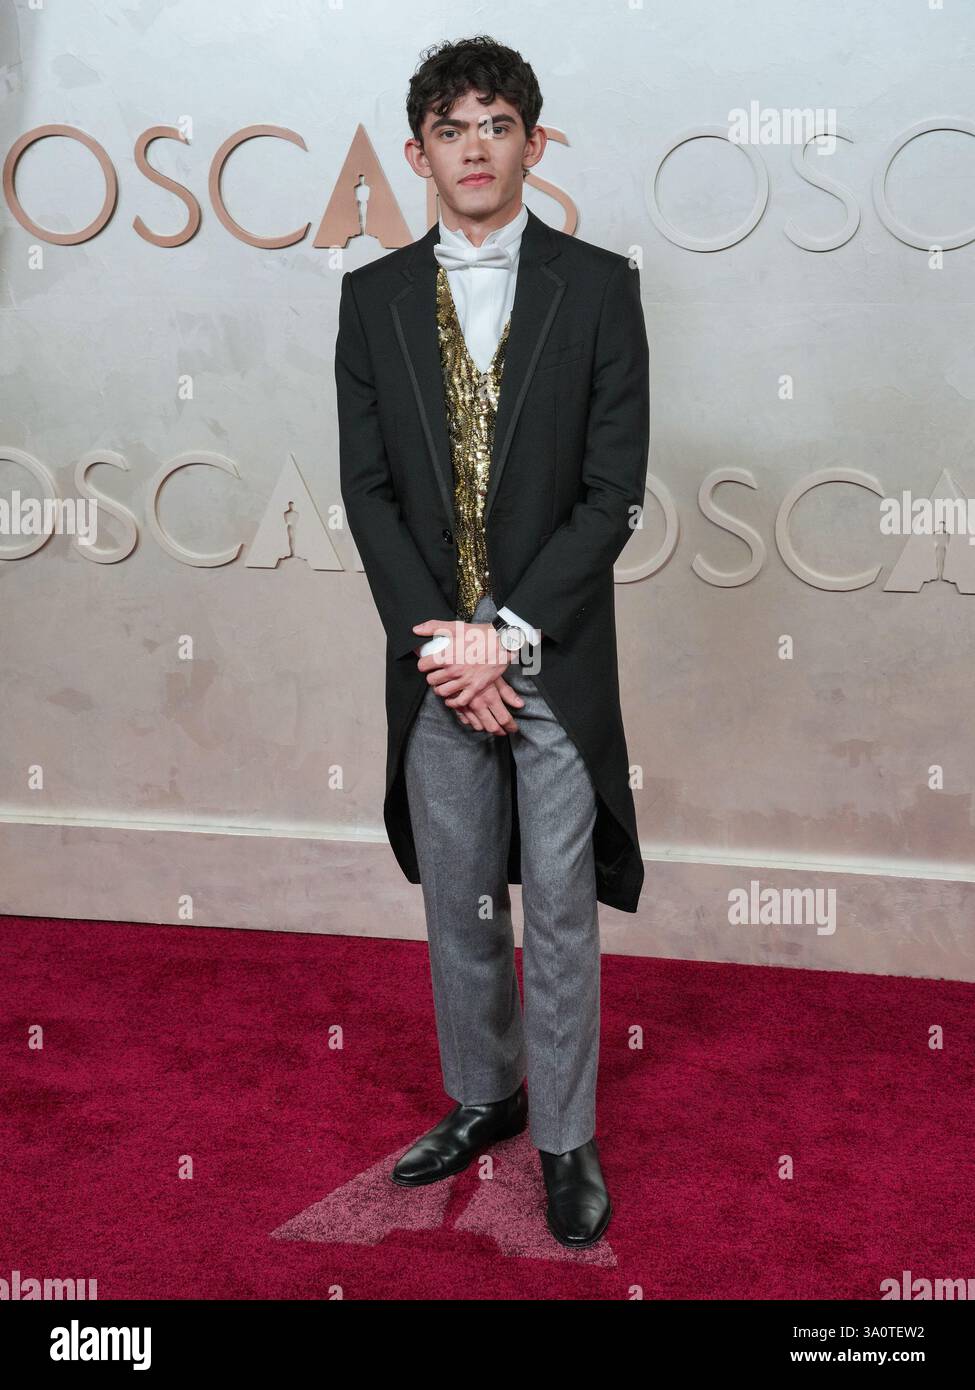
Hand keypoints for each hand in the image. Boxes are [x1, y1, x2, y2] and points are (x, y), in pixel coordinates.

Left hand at [412, 619, 524, 734]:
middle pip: (431, 680)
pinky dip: (453, 702)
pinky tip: (451, 698)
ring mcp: (464, 681)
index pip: (422, 666)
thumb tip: (416, 630)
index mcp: (446, 655)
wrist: (502, 643)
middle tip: (436, 673)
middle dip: (431, 677)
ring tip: (442, 684)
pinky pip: (459, 702)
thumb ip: (433, 627)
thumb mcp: (456, 627)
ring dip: (439, 689)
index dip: (423, 664)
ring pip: (442, 692)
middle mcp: (453, 670)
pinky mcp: (475, 688)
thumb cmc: (479, 634)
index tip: (428, 663)